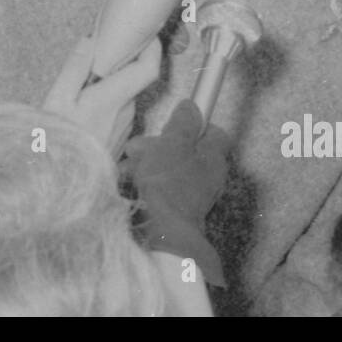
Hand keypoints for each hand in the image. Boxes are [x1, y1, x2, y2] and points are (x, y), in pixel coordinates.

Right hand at [43, 35, 161, 154]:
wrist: (61, 183)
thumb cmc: (59, 140)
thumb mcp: (57, 99)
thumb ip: (75, 67)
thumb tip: (90, 41)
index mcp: (114, 98)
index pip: (148, 68)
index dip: (152, 47)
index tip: (144, 33)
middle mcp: (126, 112)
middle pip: (134, 80)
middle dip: (121, 65)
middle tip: (100, 53)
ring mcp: (125, 127)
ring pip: (125, 96)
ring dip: (112, 86)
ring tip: (87, 82)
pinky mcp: (120, 139)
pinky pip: (120, 112)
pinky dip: (109, 103)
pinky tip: (87, 107)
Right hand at [123, 99, 231, 285]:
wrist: (160, 234)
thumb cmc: (168, 185)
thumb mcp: (173, 143)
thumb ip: (183, 123)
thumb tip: (191, 107)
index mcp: (213, 158)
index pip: (213, 133)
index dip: (193, 124)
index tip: (172, 125)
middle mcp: (207, 177)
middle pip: (183, 150)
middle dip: (156, 146)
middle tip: (137, 149)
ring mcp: (192, 197)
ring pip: (167, 169)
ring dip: (145, 165)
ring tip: (128, 170)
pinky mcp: (175, 212)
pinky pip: (159, 190)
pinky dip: (144, 185)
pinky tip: (128, 185)